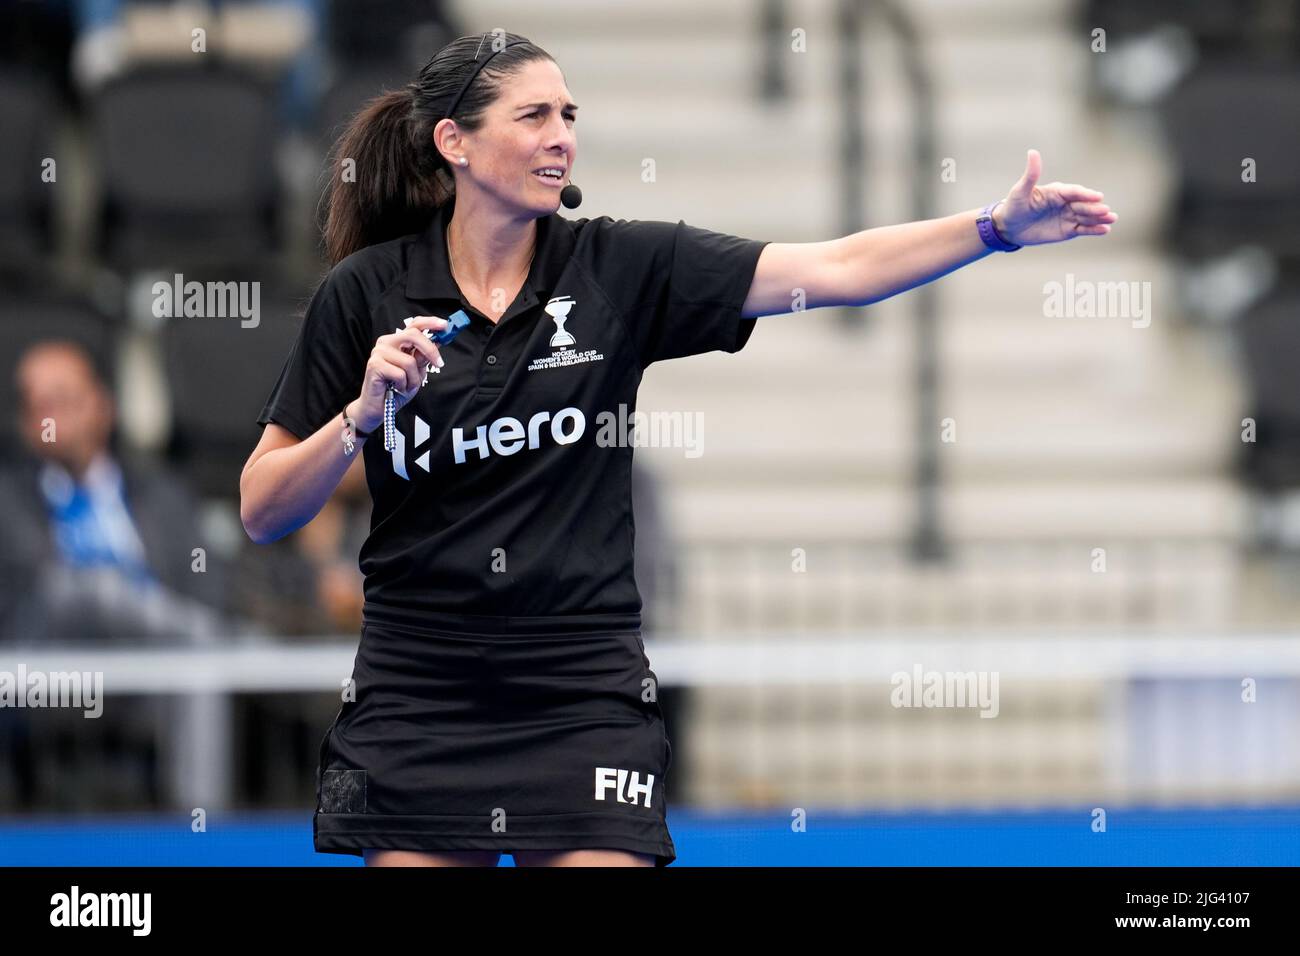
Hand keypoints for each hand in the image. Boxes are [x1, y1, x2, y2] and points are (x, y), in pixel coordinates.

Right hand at [349, 316, 447, 431]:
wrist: (378, 408)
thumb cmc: (396, 389)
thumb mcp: (416, 373)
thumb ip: (423, 358)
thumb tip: (437, 343)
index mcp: (397, 341)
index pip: (414, 325)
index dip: (430, 323)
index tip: (445, 326)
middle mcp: (386, 343)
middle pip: (413, 335)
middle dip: (430, 350)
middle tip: (439, 364)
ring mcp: (379, 352)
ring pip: (409, 361)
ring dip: (413, 379)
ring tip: (405, 386)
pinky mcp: (374, 365)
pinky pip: (400, 374)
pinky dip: (403, 385)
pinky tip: (395, 388)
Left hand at [994, 148, 1116, 245]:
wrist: (1010, 226)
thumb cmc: (1014, 206)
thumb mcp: (1020, 191)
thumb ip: (1031, 174)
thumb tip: (1032, 152)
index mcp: (1057, 191)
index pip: (1073, 192)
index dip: (1085, 194)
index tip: (1097, 196)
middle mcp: (1066, 202)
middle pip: (1083, 204)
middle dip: (1095, 208)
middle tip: (1105, 211)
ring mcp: (1068, 216)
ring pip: (1087, 217)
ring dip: (1100, 218)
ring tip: (1112, 219)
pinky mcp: (1068, 230)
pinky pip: (1083, 229)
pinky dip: (1094, 230)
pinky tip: (1105, 230)